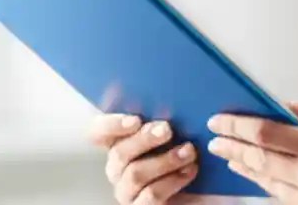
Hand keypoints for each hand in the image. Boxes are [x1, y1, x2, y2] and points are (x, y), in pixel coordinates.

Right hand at [87, 113, 201, 203]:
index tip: (135, 119)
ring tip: (188, 151)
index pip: (97, 132)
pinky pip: (151, 195)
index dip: (110, 125)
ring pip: (135, 174)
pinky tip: (189, 171)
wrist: (200, 191)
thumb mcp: (172, 133)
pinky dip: (172, 181)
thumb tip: (165, 102)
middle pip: (119, 154)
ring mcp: (127, 191)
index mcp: (118, 144)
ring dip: (164, 160)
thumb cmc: (182, 155)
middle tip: (167, 129)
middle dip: (144, 140)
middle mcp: (117, 169)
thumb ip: (160, 119)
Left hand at [206, 100, 297, 203]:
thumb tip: (286, 103)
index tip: (220, 118)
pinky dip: (264, 185)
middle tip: (214, 137)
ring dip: (243, 166)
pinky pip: (280, 199)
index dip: (238, 124)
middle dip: (232, 145)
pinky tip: (254, 175)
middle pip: (258, 159)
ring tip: (227, 154)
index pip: (267, 133)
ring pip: (265, 182)